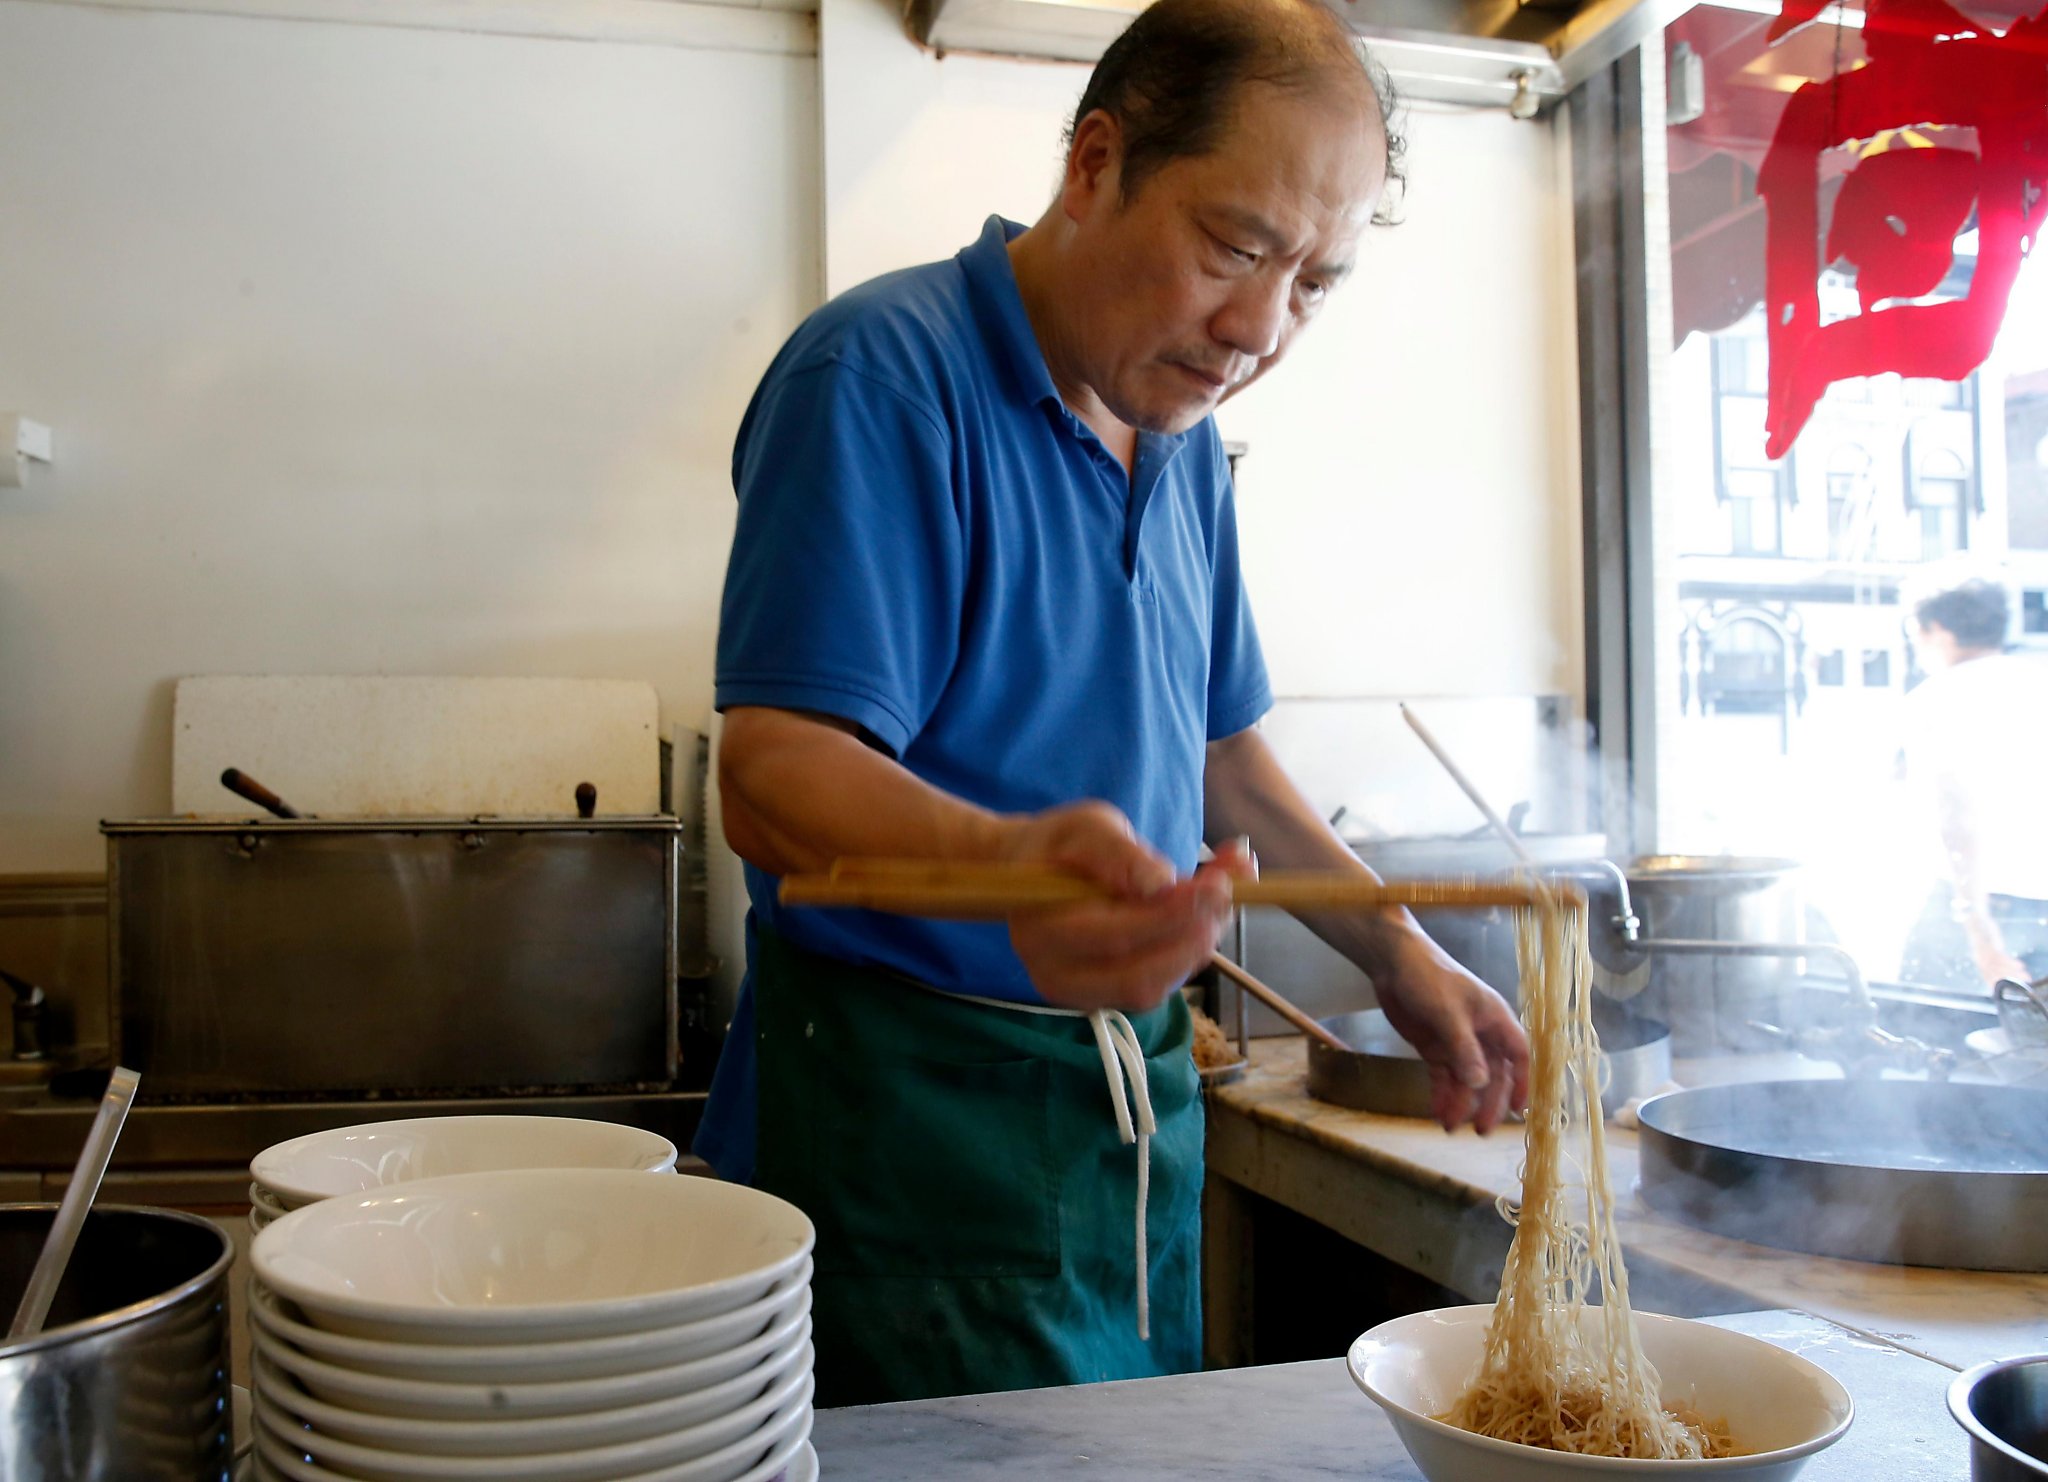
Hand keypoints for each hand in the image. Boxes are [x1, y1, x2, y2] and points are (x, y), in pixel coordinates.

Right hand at [1002, 803, 1250, 1013]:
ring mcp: (1078, 995)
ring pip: (1151, 988)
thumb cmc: (1060, 846)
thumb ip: (1120, 853)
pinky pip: (1153, 989)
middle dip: (1193, 935)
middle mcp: (1054, 973)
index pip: (1115, 934)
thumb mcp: (1087, 828)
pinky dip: (1185, 957)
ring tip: (1217, 901)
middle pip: (1138, 974)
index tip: (1217, 885)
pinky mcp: (1102, 1001)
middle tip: (1227, 893)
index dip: (1172, 915)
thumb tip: (1161, 883)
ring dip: (1195, 947)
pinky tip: (1200, 920)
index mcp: (1041, 927)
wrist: (1032, 876)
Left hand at [1370, 927, 1528, 1134]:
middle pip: (1492, 1075)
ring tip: (1451, 1127)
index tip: (1518, 1111)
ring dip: (1461, 1103)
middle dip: (1487, 1102)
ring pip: (1466, 1080)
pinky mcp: (1434, 1047)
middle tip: (1480, 1130)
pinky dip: (1442, 1094)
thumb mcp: (1448, 1013)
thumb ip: (1464, 1049)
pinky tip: (1438, 1112)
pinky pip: (1443, 1076)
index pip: (1519, 1056)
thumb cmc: (1429, 977)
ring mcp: (1456, 1042)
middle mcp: (1480, 1034)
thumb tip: (1480, 1085)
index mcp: (1495, 1020)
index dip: (1522, 1083)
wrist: (1393, 963)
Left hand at [1961, 911, 2030, 989]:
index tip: (2006, 993)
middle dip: (2010, 981)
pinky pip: (2000, 956)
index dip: (1997, 985)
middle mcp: (1980, 958)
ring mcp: (1984, 952)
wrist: (1976, 920)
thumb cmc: (1985, 936)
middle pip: (1995, 973)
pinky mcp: (1989, 944)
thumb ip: (1994, 958)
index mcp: (1980, 961)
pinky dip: (2010, 962)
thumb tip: (2008, 967)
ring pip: (1999, 967)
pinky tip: (2021, 966)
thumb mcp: (1988, 949)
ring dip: (2013, 973)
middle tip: (2024, 985)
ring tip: (2026, 977)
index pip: (1987, 976)